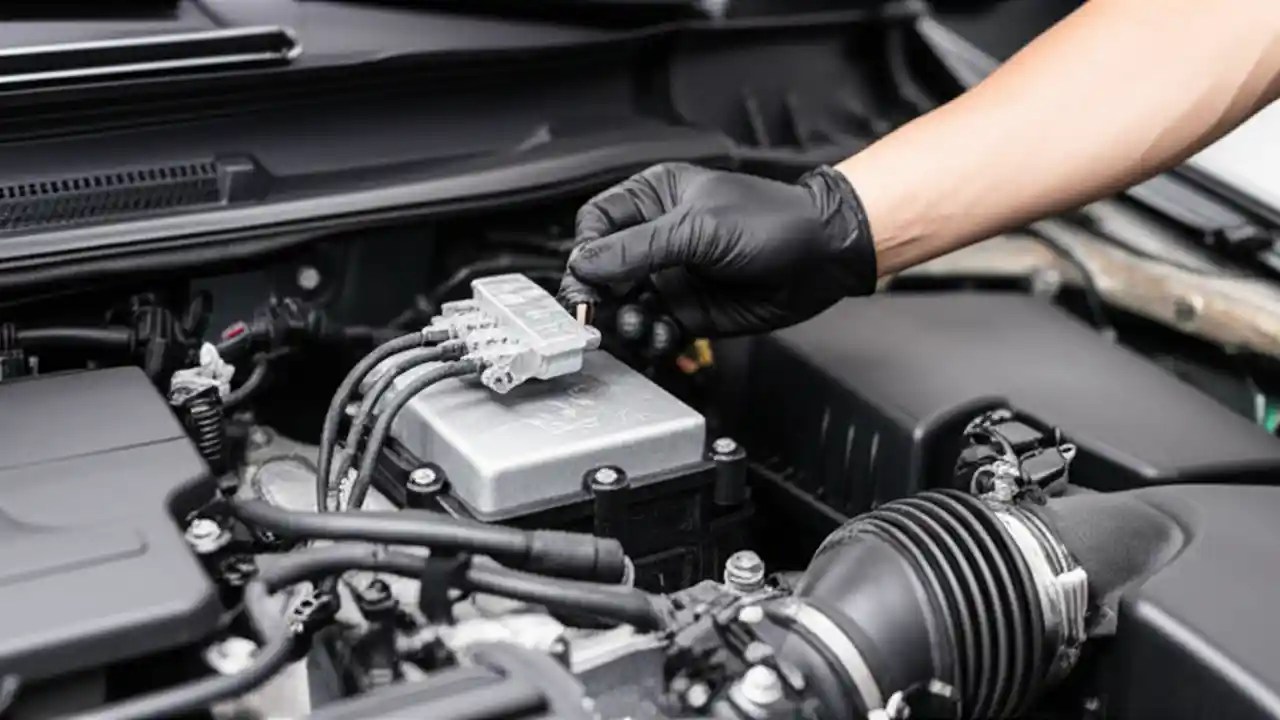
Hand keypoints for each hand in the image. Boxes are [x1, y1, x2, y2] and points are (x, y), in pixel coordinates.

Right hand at [558, 163, 877, 336]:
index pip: (596, 223)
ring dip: (625, 322)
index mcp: (654, 199)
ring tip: (638, 328)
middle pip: (603, 270)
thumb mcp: (698, 229)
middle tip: (594, 315)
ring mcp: (671, 276)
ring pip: (625, 306)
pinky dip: (653, 339)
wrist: (821, 259)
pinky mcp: (688, 310)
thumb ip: (638, 249)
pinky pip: (654, 329)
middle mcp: (657, 238)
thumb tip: (585, 264)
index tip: (587, 277)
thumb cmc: (771, 223)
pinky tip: (664, 338)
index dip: (587, 250)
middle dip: (598, 295)